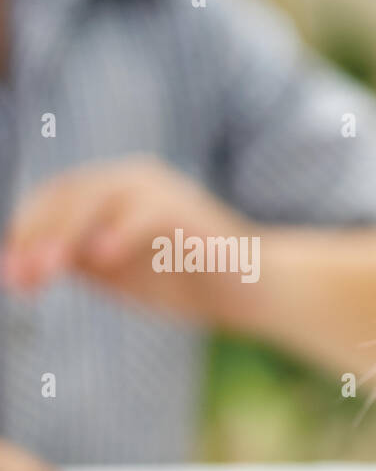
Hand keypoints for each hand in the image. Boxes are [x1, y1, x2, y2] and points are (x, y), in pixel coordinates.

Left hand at [1, 156, 251, 321]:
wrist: (257, 291)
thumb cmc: (190, 282)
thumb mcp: (121, 274)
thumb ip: (78, 260)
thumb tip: (24, 260)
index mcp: (113, 191)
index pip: (53, 202)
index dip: (25, 236)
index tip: (11, 279)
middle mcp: (133, 179)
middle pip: (67, 196)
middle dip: (37, 238)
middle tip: (20, 279)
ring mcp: (162, 189)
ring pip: (96, 198)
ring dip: (65, 235)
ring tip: (47, 271)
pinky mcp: (188, 209)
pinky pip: (146, 214)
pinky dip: (121, 234)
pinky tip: (102, 259)